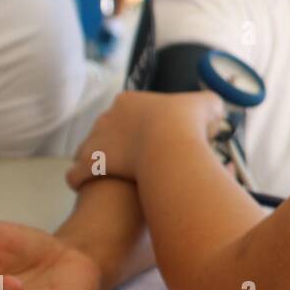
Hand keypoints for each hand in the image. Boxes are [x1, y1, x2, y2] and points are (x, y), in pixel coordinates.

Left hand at [66, 90, 225, 189]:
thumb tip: (213, 111)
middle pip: (106, 130)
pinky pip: (76, 174)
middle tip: (135, 160)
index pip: (127, 111)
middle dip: (116, 143)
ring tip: (109, 175)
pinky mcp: (90, 163)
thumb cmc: (189, 123)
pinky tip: (88, 188)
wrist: (171, 143)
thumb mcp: (208, 106)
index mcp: (130, 101)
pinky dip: (80, 180)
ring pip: (86, 150)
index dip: (139, 126)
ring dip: (96, 161)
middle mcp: (107, 117)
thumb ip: (208, 106)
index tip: (153, 140)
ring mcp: (95, 140)